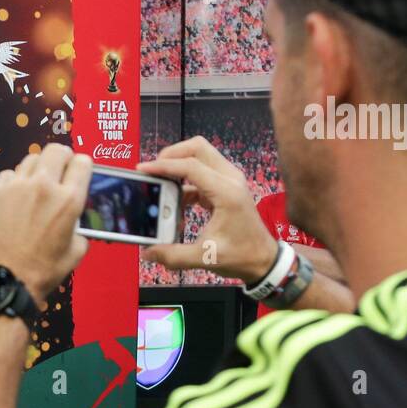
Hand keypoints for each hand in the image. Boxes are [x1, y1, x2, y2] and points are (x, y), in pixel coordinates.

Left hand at [0, 143, 91, 298]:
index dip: (82, 166)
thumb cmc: (41, 272)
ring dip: (38, 169)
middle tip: (59, 171)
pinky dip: (14, 182)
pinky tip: (15, 198)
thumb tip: (73, 221)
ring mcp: (16, 187)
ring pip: (31, 159)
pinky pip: (8, 174)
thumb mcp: (75, 252)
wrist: (4, 281)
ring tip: (36, 186)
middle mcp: (43, 187)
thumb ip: (78, 228)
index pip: (82, 162)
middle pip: (56, 150)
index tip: (78, 172)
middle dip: (62, 158)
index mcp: (69, 201)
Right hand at [137, 137, 278, 283]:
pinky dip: (184, 179)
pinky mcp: (225, 186)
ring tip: (159, 181)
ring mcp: (229, 180)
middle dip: (172, 154)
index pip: (191, 166)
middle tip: (153, 170)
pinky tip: (173, 199)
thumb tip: (148, 252)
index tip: (143, 170)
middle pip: (197, 148)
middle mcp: (230, 180)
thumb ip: (173, 255)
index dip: (164, 166)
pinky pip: (201, 171)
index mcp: (227, 193)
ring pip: (200, 155)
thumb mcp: (205, 258)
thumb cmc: (241, 256)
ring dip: (178, 163)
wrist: (263, 259)